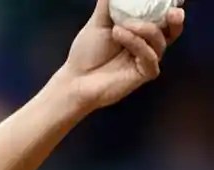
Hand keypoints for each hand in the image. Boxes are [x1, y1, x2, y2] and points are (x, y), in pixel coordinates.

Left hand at [57, 0, 185, 110]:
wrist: (75, 79)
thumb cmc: (87, 52)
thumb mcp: (99, 22)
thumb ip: (110, 5)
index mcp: (142, 30)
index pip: (163, 17)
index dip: (170, 6)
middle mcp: (149, 44)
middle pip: (172, 30)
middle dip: (175, 19)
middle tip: (173, 11)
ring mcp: (148, 60)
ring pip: (159, 41)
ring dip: (142, 29)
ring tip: (119, 27)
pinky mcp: (145, 74)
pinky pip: (149, 56)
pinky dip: (135, 43)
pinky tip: (118, 34)